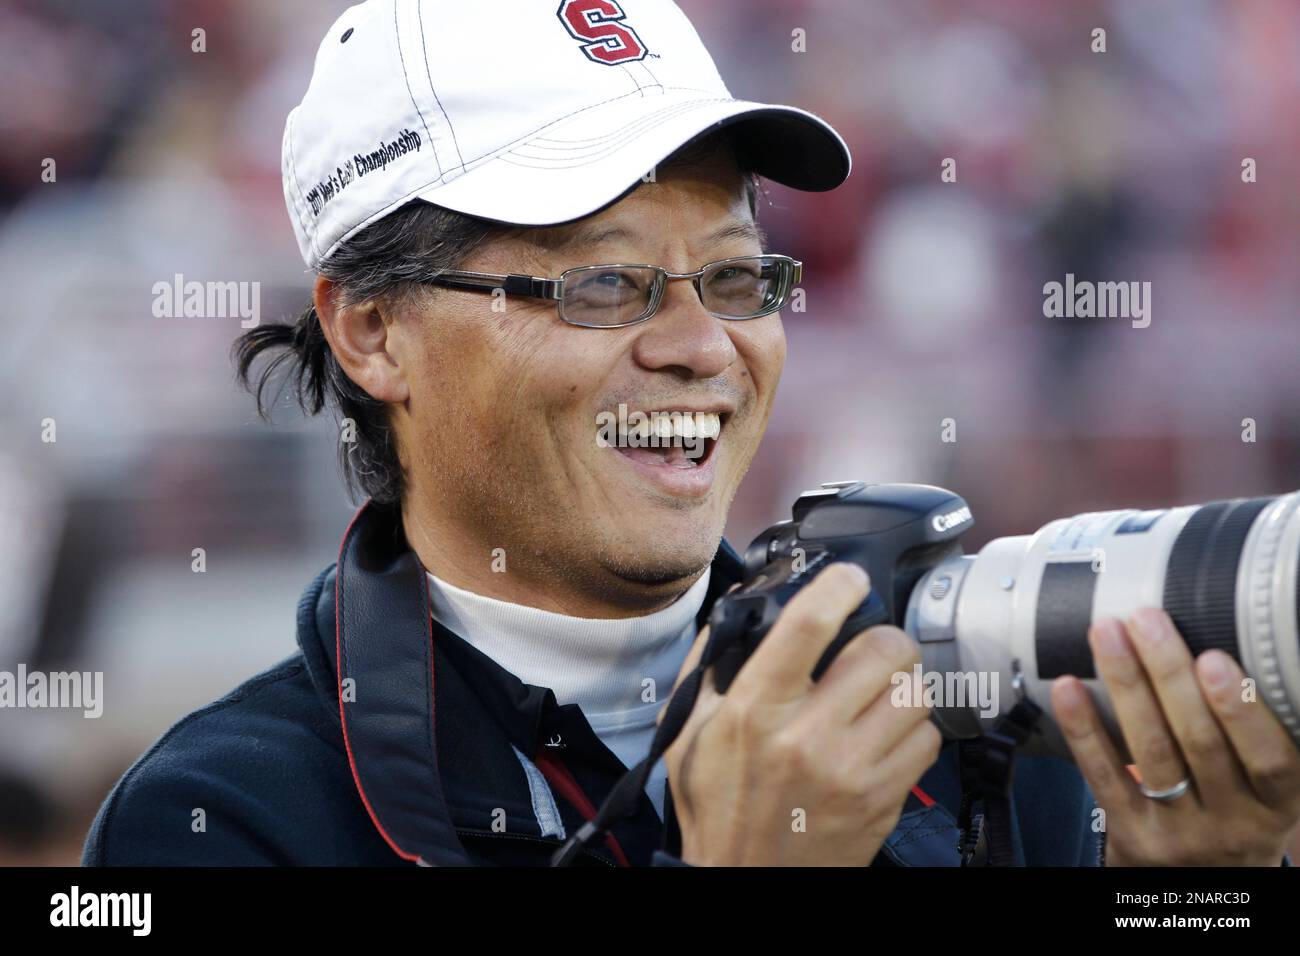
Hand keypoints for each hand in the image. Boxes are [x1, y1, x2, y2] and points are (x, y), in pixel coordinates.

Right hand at [663, 563, 942, 865]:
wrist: (743, 882)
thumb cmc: (717, 807)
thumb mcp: (689, 733)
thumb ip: (710, 666)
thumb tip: (738, 610)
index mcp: (755, 711)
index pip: (808, 626)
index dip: (837, 585)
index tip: (847, 578)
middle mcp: (808, 738)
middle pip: (884, 649)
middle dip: (882, 637)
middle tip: (869, 646)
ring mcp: (852, 772)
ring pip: (916, 692)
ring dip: (901, 683)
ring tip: (878, 692)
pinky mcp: (883, 800)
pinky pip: (928, 740)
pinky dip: (914, 728)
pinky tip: (886, 733)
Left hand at [1051, 607, 1299, 865]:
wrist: (1201, 886)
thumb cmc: (1236, 814)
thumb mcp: (1266, 789)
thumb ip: (1252, 737)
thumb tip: (1224, 641)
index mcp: (1278, 804)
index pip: (1270, 759)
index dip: (1242, 710)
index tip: (1216, 657)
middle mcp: (1234, 822)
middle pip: (1200, 742)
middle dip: (1169, 674)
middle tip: (1147, 619)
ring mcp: (1179, 831)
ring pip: (1151, 751)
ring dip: (1126, 685)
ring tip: (1108, 633)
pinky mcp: (1130, 834)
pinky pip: (1105, 775)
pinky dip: (1084, 728)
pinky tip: (1069, 687)